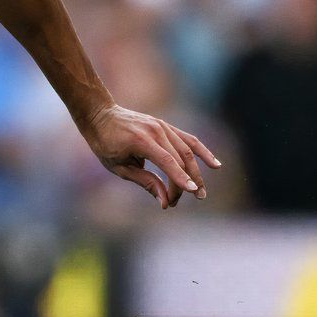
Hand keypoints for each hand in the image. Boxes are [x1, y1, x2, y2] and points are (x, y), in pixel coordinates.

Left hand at [80, 103, 222, 208]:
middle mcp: (156, 131)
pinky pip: (188, 140)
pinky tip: (215, 165)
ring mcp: (162, 126)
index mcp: (141, 140)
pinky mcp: (166, 126)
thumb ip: (144, 182)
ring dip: (195, 173)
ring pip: (187, 151)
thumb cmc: (105, 143)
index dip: (181, 178)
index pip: (168, 161)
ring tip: (200, 193)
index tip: (193, 192)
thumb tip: (165, 201)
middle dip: (182, 184)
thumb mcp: (118, 167)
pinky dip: (202, 152)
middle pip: (179, 160)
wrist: (100, 114)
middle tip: (176, 202)